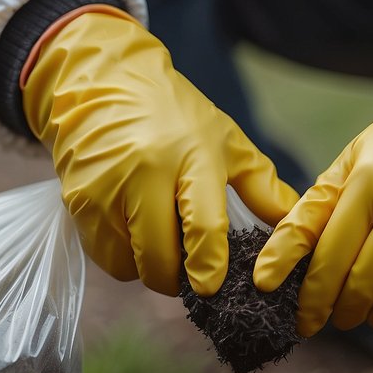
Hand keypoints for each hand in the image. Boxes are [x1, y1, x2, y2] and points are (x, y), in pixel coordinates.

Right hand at [23, 9, 297, 295]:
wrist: (102, 84)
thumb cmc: (174, 116)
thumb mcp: (226, 140)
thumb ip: (262, 187)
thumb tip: (294, 228)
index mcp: (190, 156)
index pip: (202, 223)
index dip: (208, 265)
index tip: (212, 287)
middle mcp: (144, 172)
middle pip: (159, 258)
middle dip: (177, 278)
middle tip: (191, 270)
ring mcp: (105, 189)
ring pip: (130, 265)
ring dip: (148, 266)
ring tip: (160, 237)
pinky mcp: (77, 202)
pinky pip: (105, 255)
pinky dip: (123, 255)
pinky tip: (133, 228)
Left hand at [252, 75, 372, 335]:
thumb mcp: (355, 160)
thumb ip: (316, 207)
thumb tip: (272, 263)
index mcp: (367, 184)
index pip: (327, 254)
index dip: (307, 294)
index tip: (296, 317)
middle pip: (359, 286)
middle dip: (338, 313)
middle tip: (331, 318)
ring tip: (367, 312)